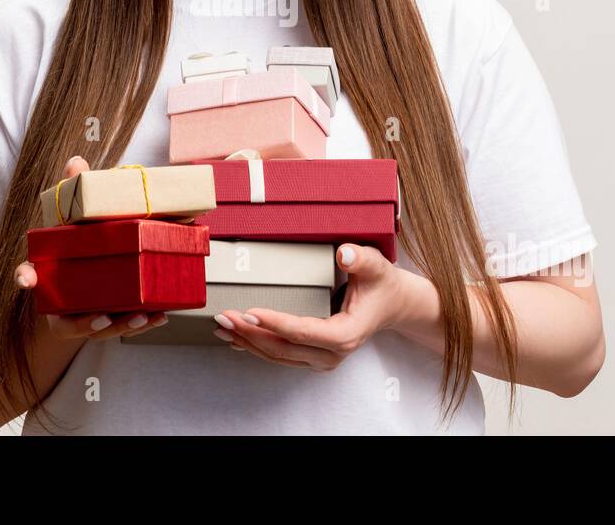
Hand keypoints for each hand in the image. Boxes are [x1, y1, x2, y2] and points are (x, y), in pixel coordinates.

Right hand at [13, 154, 169, 339]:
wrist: (88, 273)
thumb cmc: (77, 244)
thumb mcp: (72, 219)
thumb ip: (73, 192)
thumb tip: (77, 161)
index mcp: (48, 273)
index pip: (28, 275)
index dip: (25, 276)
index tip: (27, 280)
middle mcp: (62, 299)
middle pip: (69, 319)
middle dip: (87, 322)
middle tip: (103, 318)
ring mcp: (84, 314)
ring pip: (100, 328)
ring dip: (121, 326)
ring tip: (141, 317)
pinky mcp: (108, 318)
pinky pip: (123, 325)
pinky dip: (142, 322)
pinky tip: (160, 315)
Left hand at [212, 243, 403, 370]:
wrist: (393, 305)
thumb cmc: (382, 284)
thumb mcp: (376, 266)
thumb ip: (361, 259)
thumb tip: (344, 254)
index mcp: (345, 334)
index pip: (302, 332)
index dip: (274, 323)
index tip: (248, 310)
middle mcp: (332, 354)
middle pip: (283, 348)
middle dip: (250, 333)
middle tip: (223, 316)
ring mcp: (322, 359)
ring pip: (277, 355)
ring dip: (248, 342)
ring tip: (221, 327)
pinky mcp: (313, 357)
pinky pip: (280, 355)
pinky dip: (256, 346)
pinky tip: (236, 337)